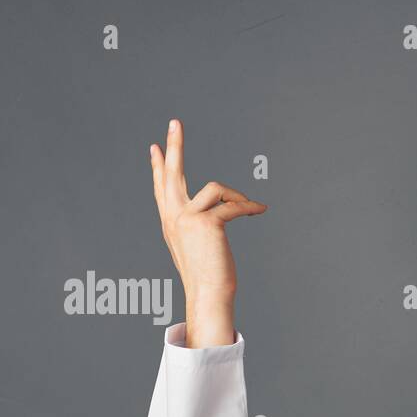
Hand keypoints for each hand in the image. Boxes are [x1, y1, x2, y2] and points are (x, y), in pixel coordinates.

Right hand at [148, 118, 265, 343]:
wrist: (209, 294)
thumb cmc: (208, 276)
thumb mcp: (197, 247)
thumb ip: (197, 226)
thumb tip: (215, 211)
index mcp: (170, 222)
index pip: (162, 188)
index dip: (159, 167)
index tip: (155, 146)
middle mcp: (174, 217)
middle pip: (172, 173)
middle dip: (174, 145)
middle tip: (175, 122)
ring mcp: (188, 218)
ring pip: (216, 188)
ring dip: (237, 196)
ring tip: (251, 206)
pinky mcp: (207, 223)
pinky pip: (233, 205)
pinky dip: (250, 207)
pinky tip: (261, 209)